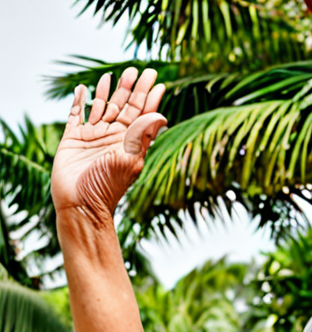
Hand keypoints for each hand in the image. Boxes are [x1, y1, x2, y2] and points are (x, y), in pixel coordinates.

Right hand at [51, 68, 166, 219]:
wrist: (82, 204)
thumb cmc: (108, 185)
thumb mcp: (129, 158)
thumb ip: (142, 135)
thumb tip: (161, 115)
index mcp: (130, 142)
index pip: (142, 114)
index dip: (150, 97)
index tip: (158, 81)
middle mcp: (113, 137)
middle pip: (124, 106)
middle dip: (131, 88)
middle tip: (140, 70)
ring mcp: (93, 137)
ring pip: (101, 107)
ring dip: (107, 91)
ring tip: (115, 75)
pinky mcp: (73, 139)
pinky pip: (76, 115)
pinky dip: (80, 101)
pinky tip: (83, 89)